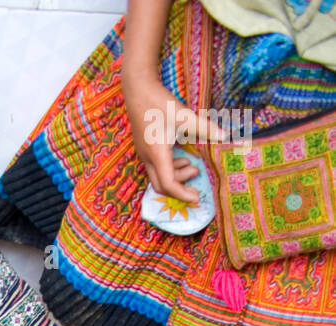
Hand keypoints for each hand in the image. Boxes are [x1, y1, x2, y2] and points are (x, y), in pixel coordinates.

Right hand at [122, 73, 222, 203]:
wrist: (137, 89)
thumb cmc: (159, 102)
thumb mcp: (185, 115)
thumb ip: (205, 128)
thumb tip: (225, 136)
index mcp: (157, 154)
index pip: (168, 184)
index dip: (182, 194)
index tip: (197, 197)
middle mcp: (147, 158)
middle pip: (161, 186)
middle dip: (179, 188)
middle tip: (196, 178)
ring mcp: (143, 154)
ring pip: (158, 177)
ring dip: (176, 176)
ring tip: (192, 164)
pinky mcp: (144, 149)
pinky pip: (156, 168)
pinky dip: (170, 168)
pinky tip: (182, 155)